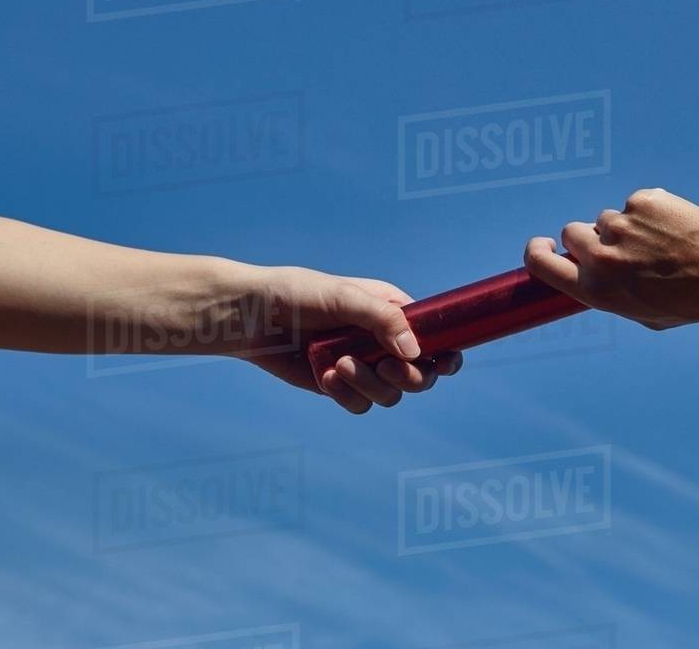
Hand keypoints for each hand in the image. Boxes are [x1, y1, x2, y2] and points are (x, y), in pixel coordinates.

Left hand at [234, 267, 461, 412]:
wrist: (251, 318)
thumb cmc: (297, 294)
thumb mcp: (343, 296)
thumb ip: (383, 319)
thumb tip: (416, 351)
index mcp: (393, 311)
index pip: (436, 336)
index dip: (446, 354)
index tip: (445, 362)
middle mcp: (383, 341)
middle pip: (421, 375)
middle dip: (408, 377)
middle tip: (387, 369)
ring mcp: (364, 366)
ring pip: (391, 395)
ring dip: (368, 385)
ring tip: (338, 365)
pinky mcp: (341, 386)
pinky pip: (360, 405)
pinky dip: (345, 395)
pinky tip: (323, 376)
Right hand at [524, 188, 698, 328]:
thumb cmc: (694, 298)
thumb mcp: (647, 315)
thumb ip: (612, 297)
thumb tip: (590, 282)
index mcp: (597, 291)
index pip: (540, 264)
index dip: (536, 251)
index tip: (543, 245)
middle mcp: (601, 258)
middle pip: (572, 233)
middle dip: (589, 236)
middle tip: (618, 244)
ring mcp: (620, 226)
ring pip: (608, 218)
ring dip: (627, 227)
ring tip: (665, 244)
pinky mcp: (640, 201)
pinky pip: (635, 204)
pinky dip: (651, 212)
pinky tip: (677, 228)